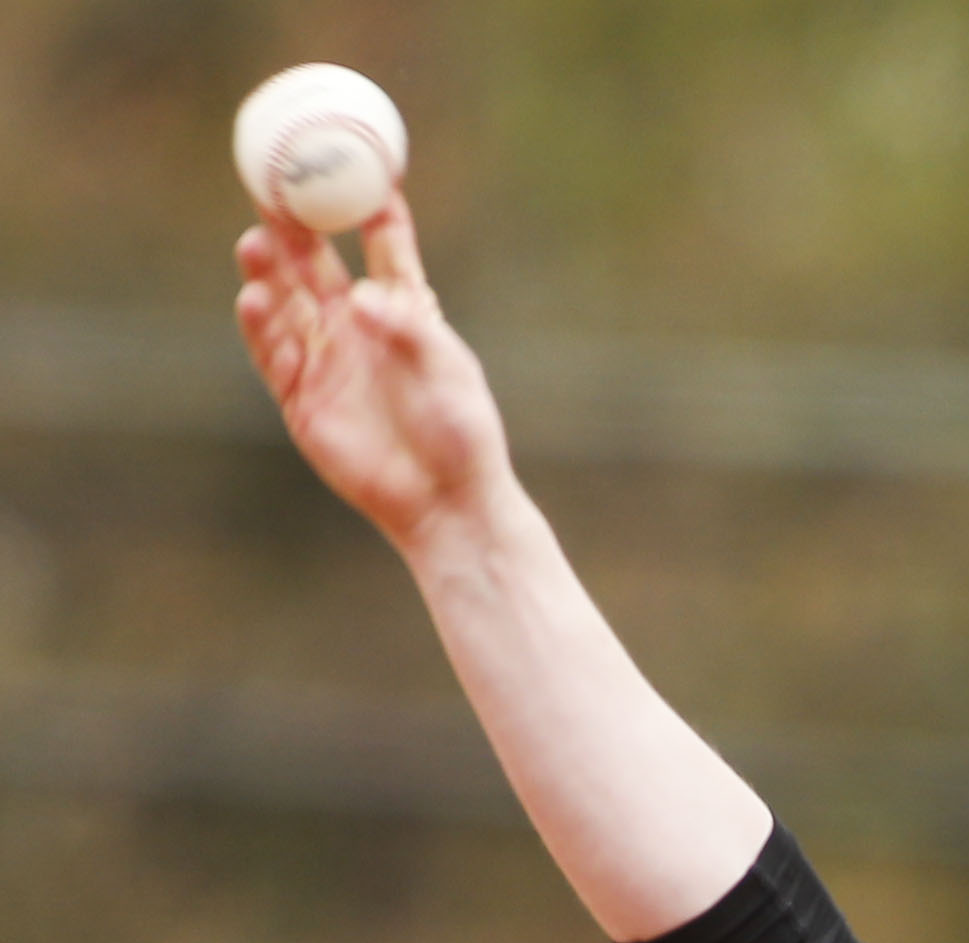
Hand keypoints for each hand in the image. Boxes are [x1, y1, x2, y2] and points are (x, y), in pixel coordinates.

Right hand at [235, 195, 510, 552]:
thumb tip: (360, 298)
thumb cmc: (461, 435)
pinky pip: (272, 355)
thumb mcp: (448, 371)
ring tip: (257, 241)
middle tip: (274, 186)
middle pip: (316, 261)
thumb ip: (408, 328)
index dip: (368, 202)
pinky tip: (252, 297)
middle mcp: (358, 327)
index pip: (381, 242)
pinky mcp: (303, 400)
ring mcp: (326, 361)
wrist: (447, 505)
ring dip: (269, 270)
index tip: (355, 158)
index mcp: (404, 309)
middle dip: (295, 224)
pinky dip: (259, 326)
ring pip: (286, 302)